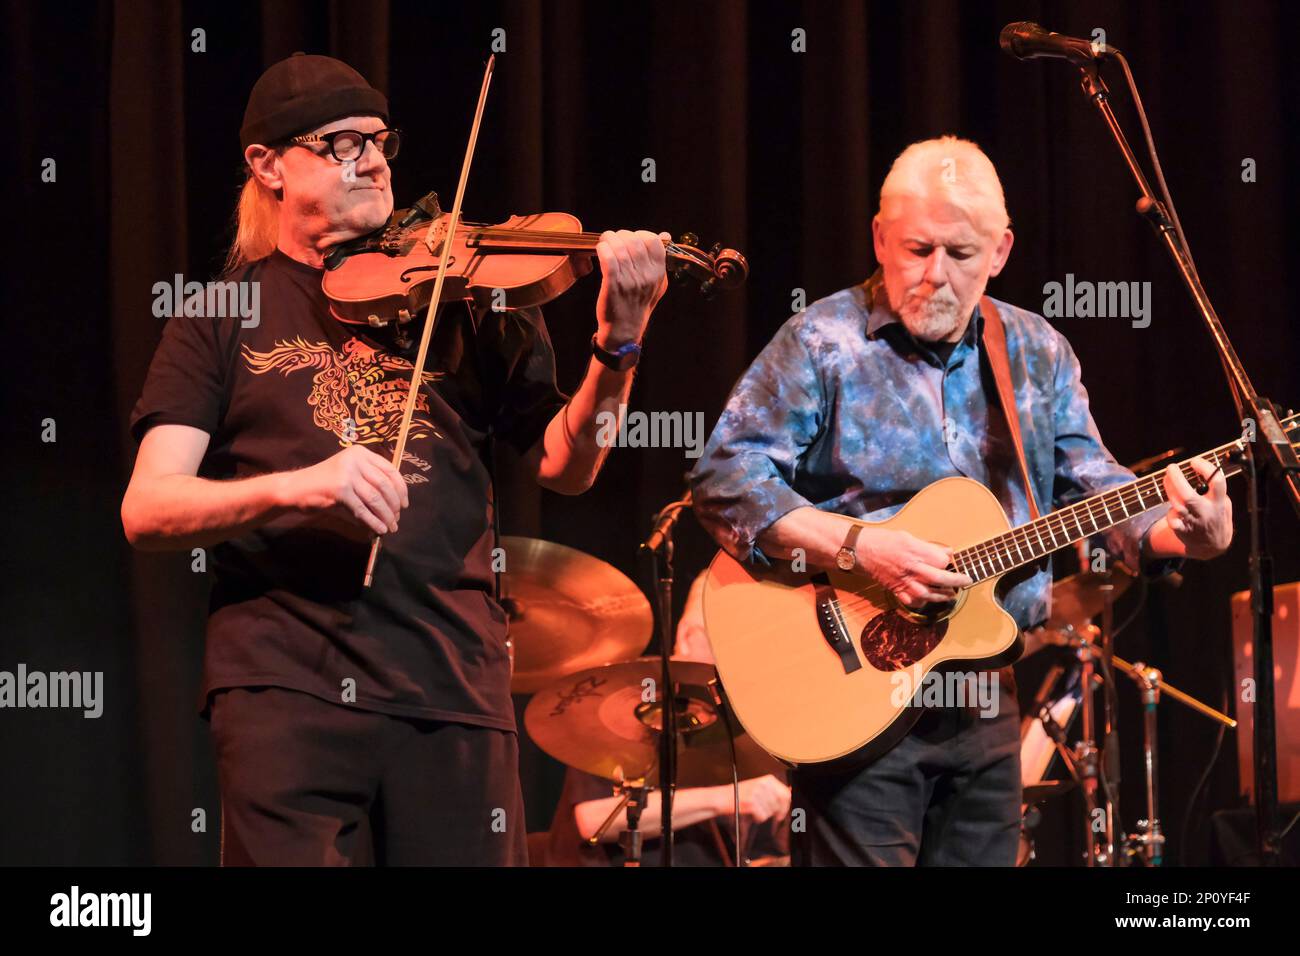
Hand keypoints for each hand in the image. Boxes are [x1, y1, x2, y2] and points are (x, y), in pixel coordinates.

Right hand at [279, 445, 408, 535]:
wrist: (295, 488)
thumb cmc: (324, 482)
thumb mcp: (349, 472)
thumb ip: (370, 479)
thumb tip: (395, 501)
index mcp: (361, 453)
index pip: (390, 470)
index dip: (401, 489)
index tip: (404, 504)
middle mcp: (355, 460)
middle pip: (385, 485)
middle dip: (394, 505)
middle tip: (397, 518)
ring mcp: (347, 474)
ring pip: (376, 499)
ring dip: (386, 515)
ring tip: (391, 526)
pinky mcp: (340, 491)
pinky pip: (363, 510)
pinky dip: (373, 521)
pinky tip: (379, 529)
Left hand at [594, 229, 669, 348]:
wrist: (625, 328)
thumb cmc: (640, 303)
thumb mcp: (657, 283)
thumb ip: (660, 259)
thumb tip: (664, 234)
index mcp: (658, 273)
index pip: (653, 241)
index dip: (640, 234)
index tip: (631, 238)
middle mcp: (645, 276)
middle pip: (634, 240)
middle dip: (621, 235)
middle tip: (613, 239)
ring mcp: (629, 281)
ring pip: (619, 247)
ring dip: (609, 239)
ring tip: (605, 242)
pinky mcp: (613, 285)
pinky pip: (608, 259)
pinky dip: (603, 249)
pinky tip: (601, 250)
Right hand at [721, 774, 791, 823]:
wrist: (723, 797)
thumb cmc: (741, 793)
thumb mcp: (759, 787)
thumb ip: (775, 791)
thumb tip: (790, 794)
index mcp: (768, 779)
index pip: (786, 794)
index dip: (785, 806)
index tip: (781, 812)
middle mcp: (764, 784)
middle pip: (779, 805)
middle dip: (774, 812)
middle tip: (765, 812)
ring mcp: (757, 793)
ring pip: (771, 812)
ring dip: (763, 814)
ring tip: (754, 809)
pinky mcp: (751, 803)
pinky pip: (762, 816)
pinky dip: (757, 818)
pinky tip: (751, 813)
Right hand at [856, 526, 971, 608]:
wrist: (859, 551)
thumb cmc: (881, 540)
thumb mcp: (906, 536)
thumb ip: (928, 546)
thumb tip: (947, 551)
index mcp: (914, 552)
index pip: (941, 560)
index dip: (948, 560)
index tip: (950, 559)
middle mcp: (911, 568)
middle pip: (940, 579)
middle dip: (956, 581)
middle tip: (966, 581)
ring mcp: (903, 581)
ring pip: (929, 594)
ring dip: (943, 596)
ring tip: (951, 594)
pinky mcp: (896, 590)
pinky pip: (913, 601)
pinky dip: (923, 602)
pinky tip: (928, 599)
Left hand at [1161, 455, 1231, 557]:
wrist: (1213, 545)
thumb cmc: (1216, 516)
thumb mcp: (1223, 502)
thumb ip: (1213, 490)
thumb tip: (1198, 471)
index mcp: (1220, 502)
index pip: (1217, 482)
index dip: (1205, 468)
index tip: (1194, 461)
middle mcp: (1206, 512)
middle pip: (1188, 495)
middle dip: (1177, 479)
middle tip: (1172, 467)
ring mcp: (1193, 521)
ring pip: (1177, 504)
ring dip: (1169, 488)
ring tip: (1167, 478)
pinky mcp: (1182, 530)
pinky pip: (1171, 519)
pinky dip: (1169, 511)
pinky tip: (1172, 506)